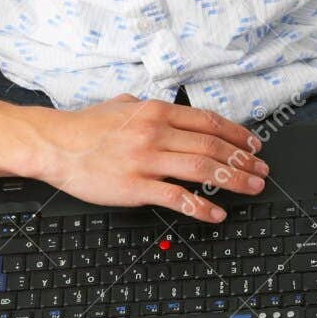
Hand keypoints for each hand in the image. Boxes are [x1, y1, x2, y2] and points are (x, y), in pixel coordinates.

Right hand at [29, 93, 268, 222]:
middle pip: (212, 147)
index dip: (237, 134)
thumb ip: (146, 106)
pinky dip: (201, 207)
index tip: (253, 144)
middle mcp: (156, 133)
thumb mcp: (121, 104)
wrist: (54, 144)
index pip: (208, 122)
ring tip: (252, 188)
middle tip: (262, 170)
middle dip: (243, 160)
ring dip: (233, 180)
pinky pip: (177, 198)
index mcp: (155, 111)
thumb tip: (165, 108)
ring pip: (202, 170)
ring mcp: (147, 160)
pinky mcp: (136, 186)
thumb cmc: (85, 126)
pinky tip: (216, 213)